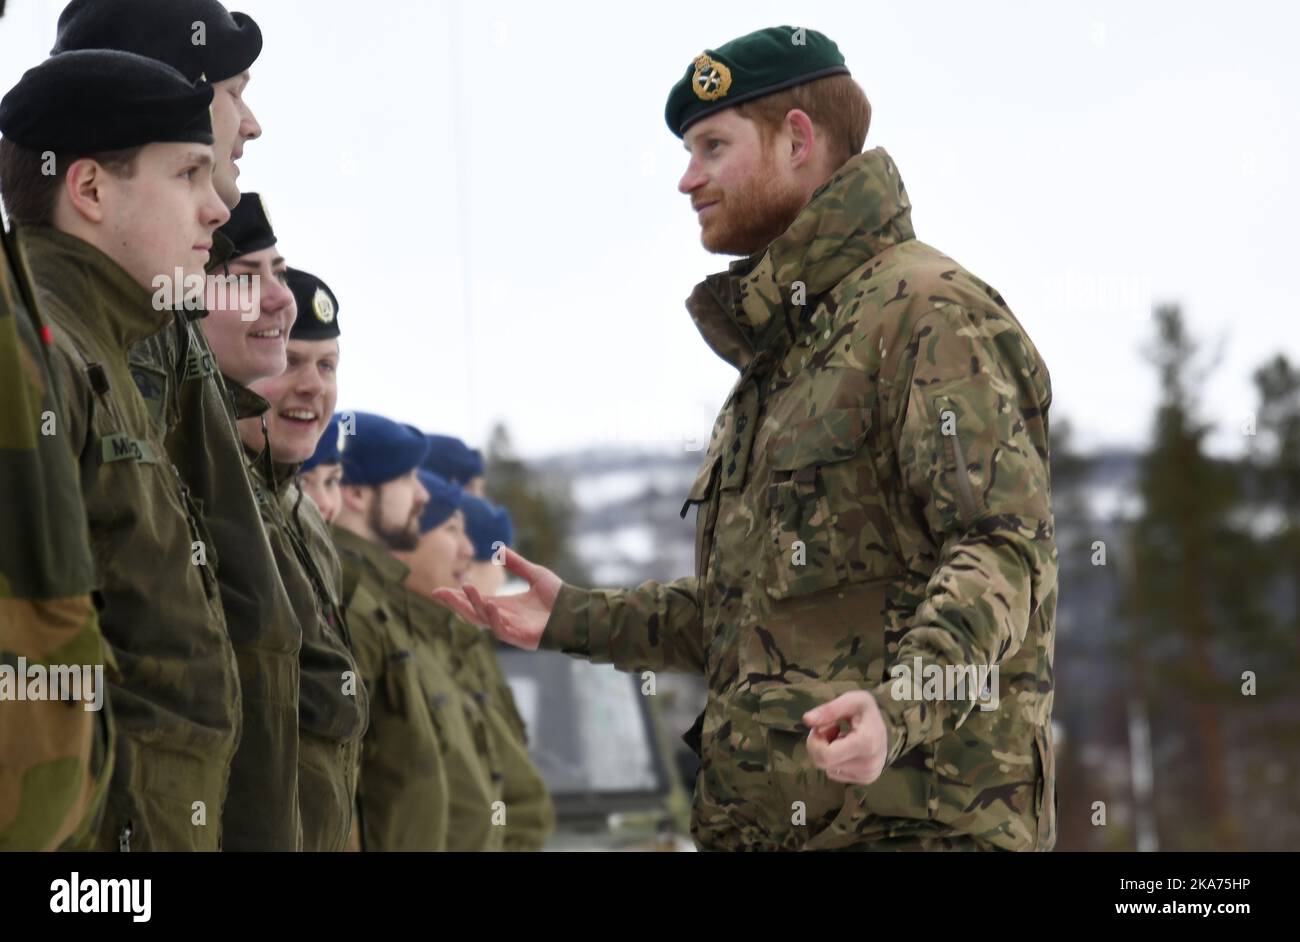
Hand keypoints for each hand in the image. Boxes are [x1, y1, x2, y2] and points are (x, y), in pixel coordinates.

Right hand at [430, 547, 560, 650]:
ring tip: (466, 588)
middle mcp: (503, 618)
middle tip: (438, 593)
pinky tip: (488, 604)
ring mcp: (511, 629)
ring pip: (484, 620)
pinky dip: (493, 618)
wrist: (579, 611)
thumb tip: (499, 549)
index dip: (457, 597)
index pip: (474, 602)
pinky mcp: (520, 638)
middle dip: (455, 603)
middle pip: (472, 613)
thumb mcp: (535, 574)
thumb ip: (517, 563)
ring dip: (473, 605)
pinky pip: (502, 629)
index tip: (438, 590)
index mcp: (503, 606)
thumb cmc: (559, 597)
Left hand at [802, 691, 889, 785]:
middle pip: (822, 763)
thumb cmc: (867, 711)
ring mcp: (868, 775)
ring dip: (827, 752)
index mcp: (866, 743)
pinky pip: (835, 774)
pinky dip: (834, 761)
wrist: (887, 728)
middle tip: (830, 729)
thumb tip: (806, 719)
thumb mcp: (851, 700)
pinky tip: (845, 749)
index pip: (825, 755)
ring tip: (841, 738)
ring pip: (827, 768)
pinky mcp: (865, 780)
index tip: (822, 726)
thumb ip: (829, 709)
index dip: (815, 741)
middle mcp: (868, 764)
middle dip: (819, 744)